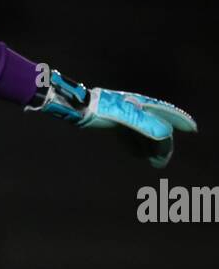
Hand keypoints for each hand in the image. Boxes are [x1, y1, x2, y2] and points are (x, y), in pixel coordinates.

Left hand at [27, 70, 196, 168]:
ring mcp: (125, 115)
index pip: (165, 114)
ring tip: (154, 163)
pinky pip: (130, 135)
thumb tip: (166, 135)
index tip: (192, 128)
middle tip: (162, 163)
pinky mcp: (114, 121)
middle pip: (154, 127)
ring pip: (143, 132)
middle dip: (161, 145)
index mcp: (142, 105)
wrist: (76, 106)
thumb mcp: (126, 118)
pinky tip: (137, 155)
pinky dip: (136, 145)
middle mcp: (136, 108)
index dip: (179, 121)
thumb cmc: (100, 110)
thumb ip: (145, 125)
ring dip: (150, 147)